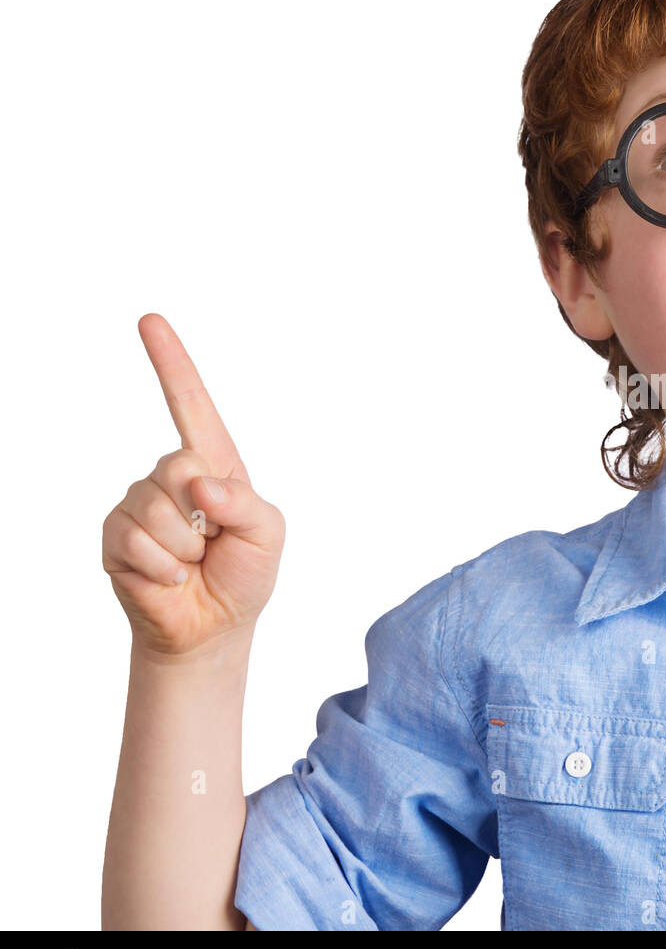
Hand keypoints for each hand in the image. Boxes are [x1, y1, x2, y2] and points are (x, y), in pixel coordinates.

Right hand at [103, 313, 285, 656]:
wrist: (211, 628)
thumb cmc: (244, 575)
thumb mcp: (268, 535)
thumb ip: (246, 504)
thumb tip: (201, 485)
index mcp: (214, 465)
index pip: (192, 406)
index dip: (171, 363)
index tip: (149, 320)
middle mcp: (172, 477)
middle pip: (179, 466)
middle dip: (204, 514)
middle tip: (212, 544)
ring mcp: (138, 504)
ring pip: (155, 507)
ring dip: (183, 546)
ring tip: (192, 563)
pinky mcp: (114, 537)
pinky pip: (133, 540)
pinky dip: (161, 566)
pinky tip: (169, 578)